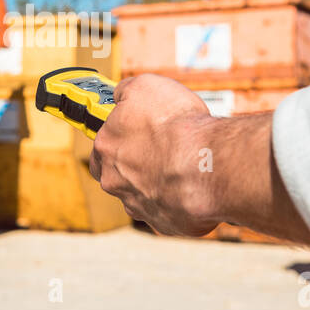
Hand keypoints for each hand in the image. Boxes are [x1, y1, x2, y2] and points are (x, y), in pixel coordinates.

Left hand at [88, 74, 219, 236]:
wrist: (206, 163)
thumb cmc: (175, 125)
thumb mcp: (145, 86)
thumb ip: (126, 92)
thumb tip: (121, 94)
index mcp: (106, 148)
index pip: (102, 144)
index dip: (121, 135)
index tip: (136, 129)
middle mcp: (116, 181)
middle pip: (120, 173)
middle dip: (139, 162)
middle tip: (164, 148)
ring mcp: (140, 206)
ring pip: (146, 193)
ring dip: (161, 181)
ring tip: (186, 165)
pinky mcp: (165, 223)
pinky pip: (171, 210)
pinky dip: (182, 199)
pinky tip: (196, 183)